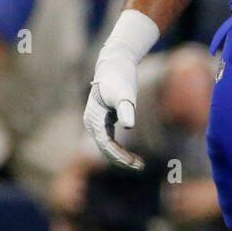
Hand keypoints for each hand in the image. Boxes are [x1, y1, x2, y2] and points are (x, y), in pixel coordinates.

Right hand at [83, 44, 143, 170]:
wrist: (115, 64)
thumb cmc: (120, 77)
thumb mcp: (125, 92)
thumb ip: (126, 109)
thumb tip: (128, 126)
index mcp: (94, 118)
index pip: (104, 143)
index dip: (118, 154)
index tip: (132, 162)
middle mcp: (91, 122)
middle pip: (104, 148)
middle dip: (121, 159)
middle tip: (140, 166)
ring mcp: (95, 123)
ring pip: (106, 147)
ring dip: (121, 157)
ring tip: (139, 164)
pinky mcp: (101, 122)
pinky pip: (109, 141)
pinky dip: (120, 149)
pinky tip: (131, 155)